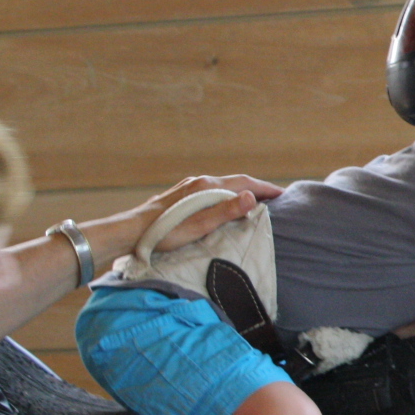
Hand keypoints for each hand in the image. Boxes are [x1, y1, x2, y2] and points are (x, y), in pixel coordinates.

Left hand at [138, 175, 283, 252]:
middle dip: (256, 188)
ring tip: (254, 202)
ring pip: (222, 186)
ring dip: (241, 192)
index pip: (245, 183)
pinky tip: (225, 205)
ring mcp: (188, 187)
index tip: (284, 194)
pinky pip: (211, 191)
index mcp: (207, 187)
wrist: (130, 232)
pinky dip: (227, 196)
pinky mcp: (181, 196)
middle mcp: (199, 182)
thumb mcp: (199, 225)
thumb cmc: (165, 232)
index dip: (266, 188)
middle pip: (235, 182)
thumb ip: (226, 210)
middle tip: (275, 198)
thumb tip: (250, 196)